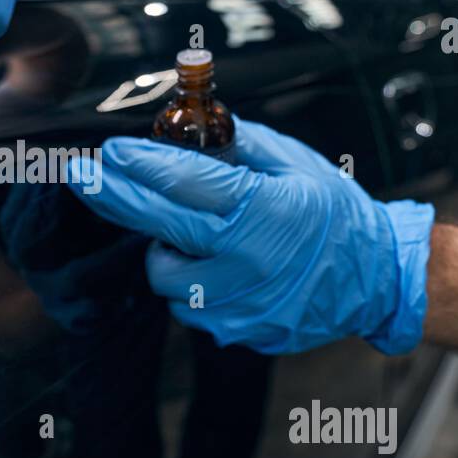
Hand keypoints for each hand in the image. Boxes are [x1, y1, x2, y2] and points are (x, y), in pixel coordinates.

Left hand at [67, 120, 434, 354]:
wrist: (376, 279)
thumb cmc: (336, 214)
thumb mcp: (294, 164)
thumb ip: (237, 145)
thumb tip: (184, 127)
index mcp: (263, 211)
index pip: (184, 184)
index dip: (140, 165)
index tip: (109, 151)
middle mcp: (248, 261)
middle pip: (158, 228)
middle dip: (113, 198)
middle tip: (80, 175)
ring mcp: (241, 304)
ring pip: (164, 275)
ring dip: (165, 248)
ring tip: (194, 233)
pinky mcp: (237, 331)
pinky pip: (186, 305)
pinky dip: (187, 282)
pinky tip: (214, 265)